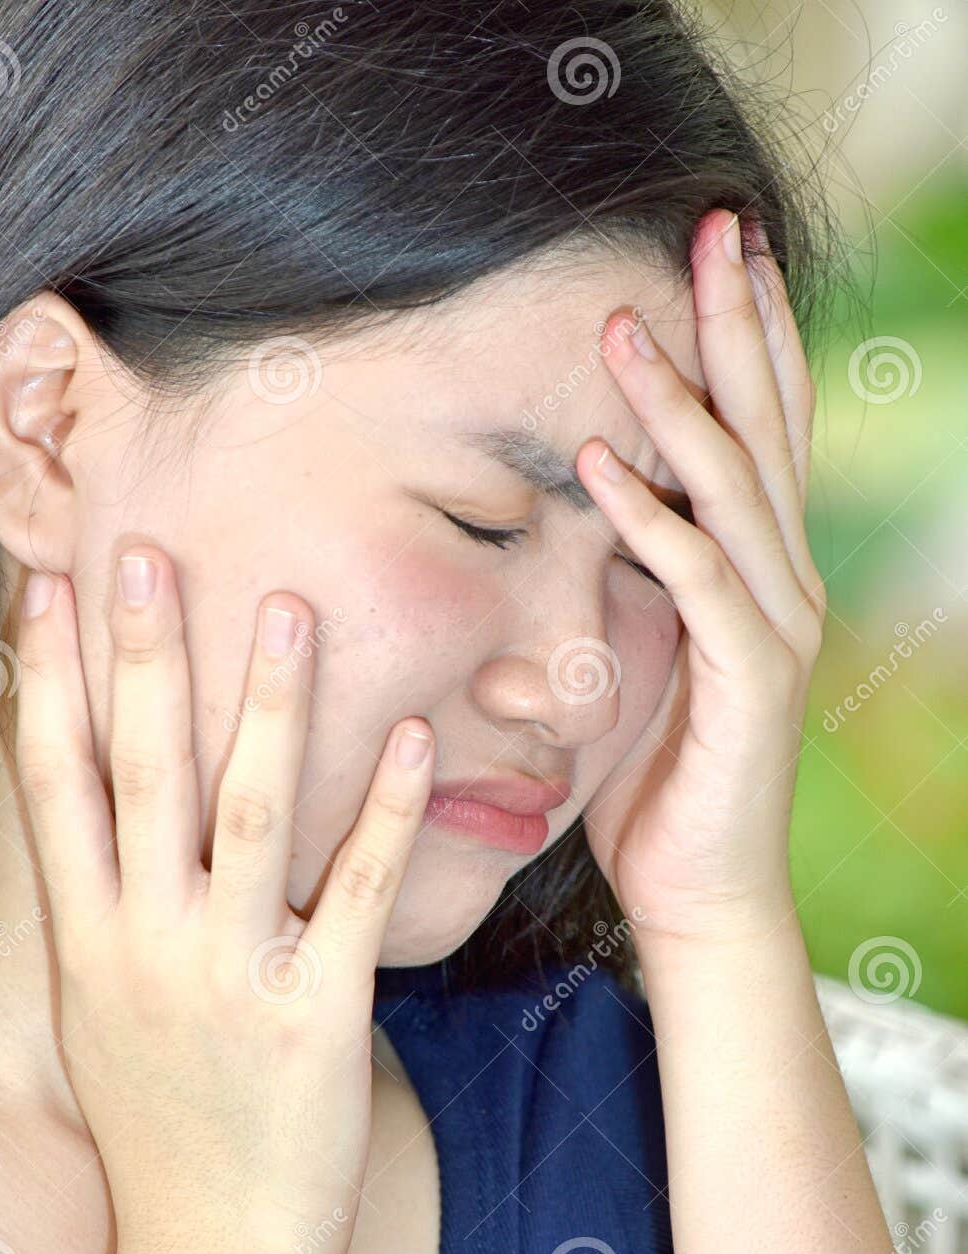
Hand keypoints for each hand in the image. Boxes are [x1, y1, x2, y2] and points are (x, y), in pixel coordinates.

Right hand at [14, 548, 434, 1253]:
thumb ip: (106, 910)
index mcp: (90, 940)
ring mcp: (231, 978)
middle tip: (146, 549)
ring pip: (251, 813)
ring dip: (268, 706)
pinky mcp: (318, 1015)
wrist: (214, 1253)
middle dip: (139, 658)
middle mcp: (147, 946)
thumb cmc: (164, 1124)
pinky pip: (358, 892)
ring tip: (286, 607)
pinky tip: (411, 736)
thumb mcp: (103, 1012)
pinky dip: (384, 811)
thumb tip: (100, 815)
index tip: (52, 589)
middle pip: (140, 775)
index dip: (52, 681)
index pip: (57, 785)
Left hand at [576, 209, 824, 946]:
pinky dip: (650, 518)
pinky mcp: (748, 681)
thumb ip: (647, 576)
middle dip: (734, 328)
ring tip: (621, 333)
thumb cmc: (664, 776)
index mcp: (764, 571)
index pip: (766, 430)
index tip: (719, 251)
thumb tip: (601, 499)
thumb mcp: (651, 652)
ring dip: (680, 406)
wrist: (698, 888)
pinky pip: (698, 581)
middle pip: (767, 431)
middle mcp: (786, 584)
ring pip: (735, 491)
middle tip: (708, 231)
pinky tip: (601, 465)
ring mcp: (777, 630)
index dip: (749, 337)